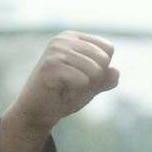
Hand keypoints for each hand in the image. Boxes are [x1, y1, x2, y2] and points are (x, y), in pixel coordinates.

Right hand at [4, 31, 118, 135]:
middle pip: (103, 59)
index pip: (108, 49)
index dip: (100, 71)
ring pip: (95, 71)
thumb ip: (105, 79)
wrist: (36, 113)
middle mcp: (64, 39)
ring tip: (65, 89)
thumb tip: (115, 72)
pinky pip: (82, 80)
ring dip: (83, 88)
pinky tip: (59, 92)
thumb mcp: (89, 87)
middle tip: (72, 86)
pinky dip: (75, 92)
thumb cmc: (62, 97)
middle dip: (93, 80)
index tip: (79, 78)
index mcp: (73, 37)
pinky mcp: (50, 66)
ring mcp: (55, 51)